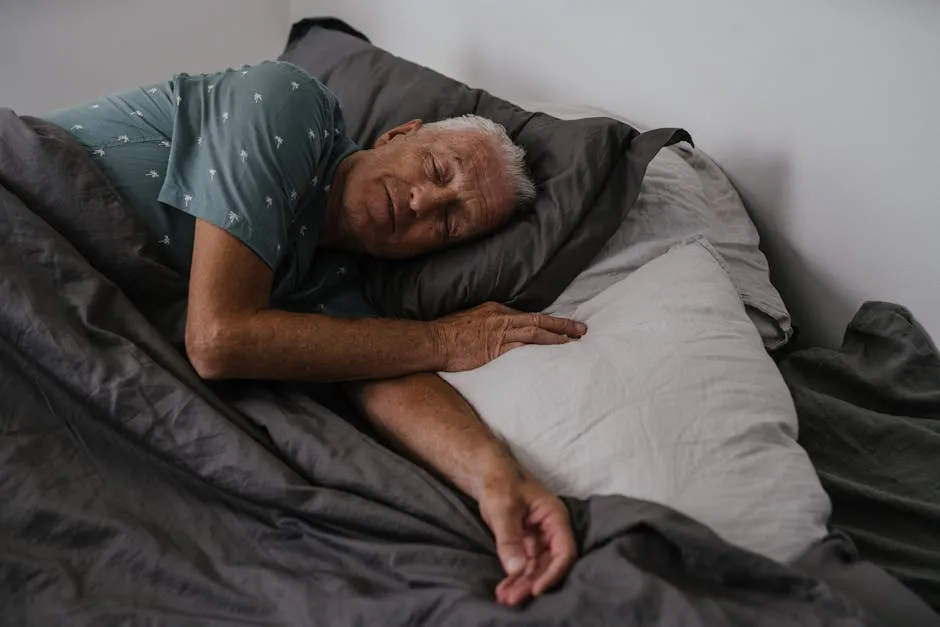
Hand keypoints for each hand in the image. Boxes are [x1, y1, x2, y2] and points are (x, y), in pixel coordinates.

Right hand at [431, 302, 585, 371]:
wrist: (433, 341)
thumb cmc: (446, 335)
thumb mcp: (468, 323)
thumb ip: (484, 328)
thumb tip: (492, 337)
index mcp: (494, 311)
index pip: (527, 316)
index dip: (546, 322)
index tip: (561, 327)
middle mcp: (501, 318)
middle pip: (538, 320)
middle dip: (562, 325)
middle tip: (582, 330)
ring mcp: (500, 332)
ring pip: (537, 331)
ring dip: (559, 335)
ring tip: (577, 340)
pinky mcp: (497, 347)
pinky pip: (526, 346)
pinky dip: (544, 345)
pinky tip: (558, 350)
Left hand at [478, 469, 577, 605]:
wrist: (487, 472)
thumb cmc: (499, 482)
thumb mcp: (502, 508)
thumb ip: (509, 538)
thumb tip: (515, 569)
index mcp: (555, 516)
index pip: (564, 551)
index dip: (552, 573)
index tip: (535, 589)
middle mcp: (552, 529)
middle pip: (550, 563)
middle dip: (533, 582)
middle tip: (513, 599)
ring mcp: (539, 536)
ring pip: (537, 566)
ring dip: (523, 583)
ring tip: (505, 597)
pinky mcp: (527, 542)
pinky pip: (525, 563)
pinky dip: (516, 576)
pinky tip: (504, 589)